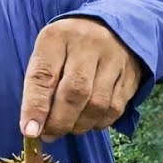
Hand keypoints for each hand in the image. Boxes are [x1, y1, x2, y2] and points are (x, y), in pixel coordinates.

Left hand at [20, 17, 141, 141]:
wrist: (109, 27)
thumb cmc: (68, 47)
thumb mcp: (48, 55)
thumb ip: (39, 88)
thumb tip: (35, 129)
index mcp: (58, 36)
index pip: (44, 75)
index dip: (36, 107)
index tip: (31, 132)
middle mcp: (89, 43)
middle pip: (75, 92)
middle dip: (60, 122)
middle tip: (50, 135)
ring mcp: (114, 57)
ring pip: (97, 104)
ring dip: (80, 125)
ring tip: (69, 127)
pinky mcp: (131, 73)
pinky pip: (115, 108)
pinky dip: (98, 123)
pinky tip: (89, 121)